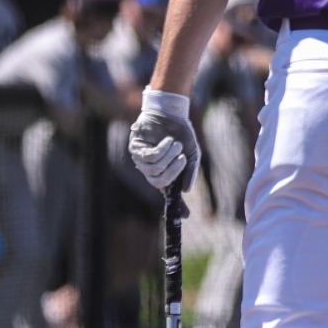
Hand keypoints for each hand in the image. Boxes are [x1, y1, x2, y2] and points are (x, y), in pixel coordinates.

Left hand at [129, 90, 198, 208]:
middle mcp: (152, 170)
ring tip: (175, 144)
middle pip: (159, 183)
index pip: (169, 193)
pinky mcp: (135, 149)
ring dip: (168, 157)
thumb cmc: (181, 133)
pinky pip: (148, 158)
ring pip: (153, 170)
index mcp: (166, 172)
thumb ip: (190, 171)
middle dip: (173, 171)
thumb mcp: (191, 153)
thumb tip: (186, 190)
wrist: (171, 112)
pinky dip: (161, 149)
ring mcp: (142, 161)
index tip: (186, 216)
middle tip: (182, 159)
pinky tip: (167, 140)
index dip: (178, 206)